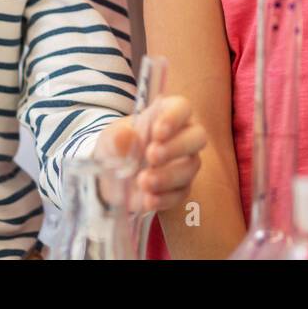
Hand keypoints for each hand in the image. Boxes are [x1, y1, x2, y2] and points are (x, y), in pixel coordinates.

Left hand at [93, 95, 205, 211]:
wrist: (112, 176)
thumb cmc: (117, 147)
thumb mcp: (110, 140)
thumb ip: (117, 138)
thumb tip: (125, 137)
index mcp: (167, 114)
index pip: (181, 108)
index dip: (174, 118)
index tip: (158, 133)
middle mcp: (183, 136)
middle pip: (197, 136)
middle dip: (177, 147)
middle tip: (151, 157)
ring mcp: (186, 163)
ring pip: (191, 166)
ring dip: (168, 176)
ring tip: (143, 181)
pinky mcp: (181, 187)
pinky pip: (182, 192)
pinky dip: (165, 198)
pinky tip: (148, 200)